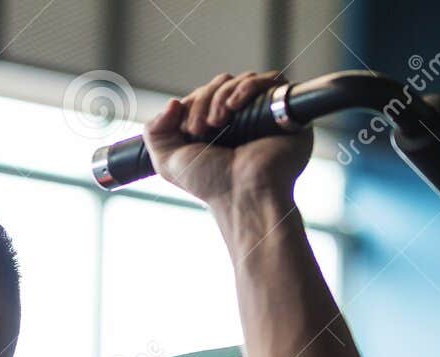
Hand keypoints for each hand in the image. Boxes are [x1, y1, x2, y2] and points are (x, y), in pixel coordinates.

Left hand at [143, 70, 311, 208]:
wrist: (243, 193)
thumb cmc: (210, 183)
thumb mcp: (168, 161)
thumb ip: (155, 132)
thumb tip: (172, 102)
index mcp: (214, 127)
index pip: (201, 95)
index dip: (191, 104)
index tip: (188, 129)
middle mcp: (239, 118)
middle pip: (220, 84)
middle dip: (203, 101)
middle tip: (199, 128)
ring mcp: (262, 112)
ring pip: (241, 80)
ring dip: (221, 96)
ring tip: (217, 123)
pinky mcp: (284, 109)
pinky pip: (271, 80)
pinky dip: (248, 87)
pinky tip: (235, 106)